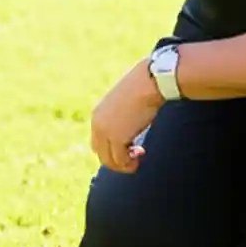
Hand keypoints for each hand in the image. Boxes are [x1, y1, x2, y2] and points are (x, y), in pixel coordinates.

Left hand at [90, 58, 164, 173]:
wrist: (148, 82)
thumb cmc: (142, 89)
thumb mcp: (125, 105)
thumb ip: (121, 118)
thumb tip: (128, 131)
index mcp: (97, 115)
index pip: (98, 142)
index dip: (113, 149)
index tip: (131, 146)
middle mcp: (97, 125)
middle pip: (101, 154)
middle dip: (118, 159)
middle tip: (137, 153)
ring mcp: (105, 132)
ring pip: (109, 162)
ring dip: (124, 164)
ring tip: (139, 157)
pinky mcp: (117, 138)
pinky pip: (120, 161)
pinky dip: (130, 163)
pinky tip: (141, 153)